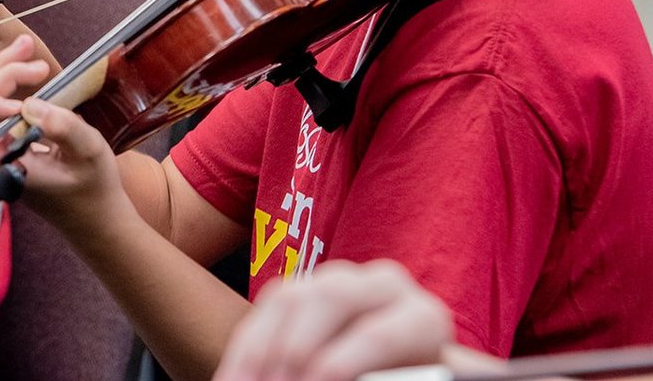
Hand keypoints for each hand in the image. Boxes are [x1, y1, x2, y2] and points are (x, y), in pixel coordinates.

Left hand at [0, 35, 127, 234]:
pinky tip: (28, 65)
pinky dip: (10, 81)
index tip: (28, 101)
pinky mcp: (13, 140)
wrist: (98, 218)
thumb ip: (63, 127)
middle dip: (3, 75)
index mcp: (2, 167)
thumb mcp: (89, 153)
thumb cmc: (95, 189)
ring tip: (28, 49)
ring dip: (3, 72)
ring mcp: (1, 148)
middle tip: (40, 65)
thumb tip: (30, 103)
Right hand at [214, 260, 454, 380]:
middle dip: (292, 348)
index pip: (380, 334)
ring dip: (257, 350)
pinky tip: (232, 379)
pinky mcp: (304, 290)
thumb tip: (322, 374)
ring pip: (289, 299)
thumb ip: (372, 380)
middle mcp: (382, 287)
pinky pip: (266, 307)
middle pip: (330, 299)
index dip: (341, 364)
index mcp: (421, 319)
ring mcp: (339, 282)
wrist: (403, 377)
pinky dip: (245, 348)